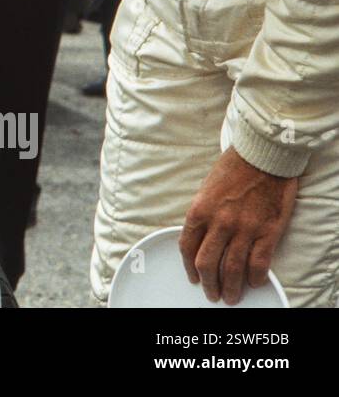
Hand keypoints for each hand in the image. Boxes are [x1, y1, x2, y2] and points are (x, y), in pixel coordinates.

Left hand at [179, 147, 298, 304]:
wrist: (262, 156)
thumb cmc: (234, 167)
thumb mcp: (206, 189)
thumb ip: (203, 214)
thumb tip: (201, 237)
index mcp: (199, 210)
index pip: (187, 247)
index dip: (189, 267)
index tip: (193, 276)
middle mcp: (219, 223)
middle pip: (207, 264)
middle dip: (207, 284)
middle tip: (211, 293)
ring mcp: (243, 229)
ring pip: (232, 269)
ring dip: (230, 287)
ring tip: (231, 296)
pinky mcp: (266, 231)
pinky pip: (258, 263)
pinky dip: (255, 278)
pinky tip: (254, 282)